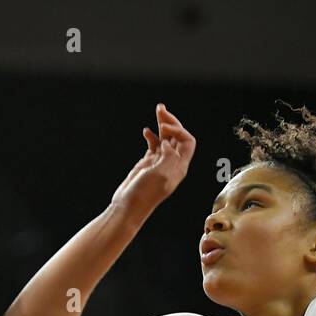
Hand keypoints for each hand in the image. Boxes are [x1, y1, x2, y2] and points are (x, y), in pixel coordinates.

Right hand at [110, 103, 195, 222]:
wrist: (128, 206)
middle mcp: (172, 163)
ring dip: (162, 124)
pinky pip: (154, 145)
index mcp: (179, 166)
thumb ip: (168, 156)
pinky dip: (151, 136)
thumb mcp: (160, 174)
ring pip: (165, 139)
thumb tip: (167, 142)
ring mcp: (159, 162)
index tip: (163, 128)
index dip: (178, 131)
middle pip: (177, 137)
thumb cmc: (144, 194)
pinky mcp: (148, 163)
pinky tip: (145, 131)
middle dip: (171, 122)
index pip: (187, 142)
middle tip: (161, 109)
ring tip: (158, 110)